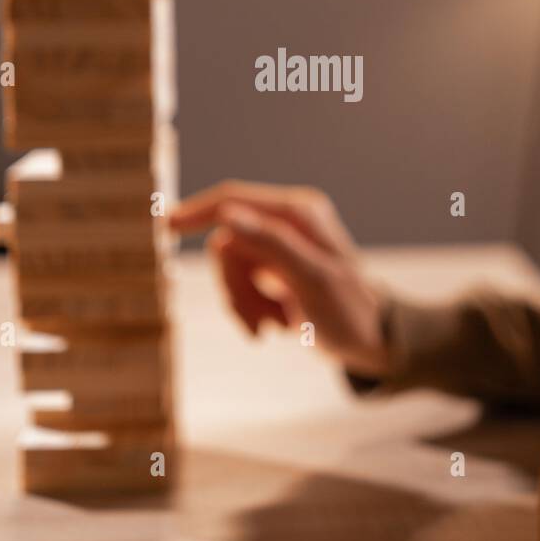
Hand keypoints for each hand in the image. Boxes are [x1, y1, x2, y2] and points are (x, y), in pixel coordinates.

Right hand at [169, 180, 391, 377]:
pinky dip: (249, 309)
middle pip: (226, 243)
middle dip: (234, 287)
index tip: (165, 226)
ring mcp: (279, 245)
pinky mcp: (274, 268)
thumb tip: (228, 215)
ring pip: (229, 268)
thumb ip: (272, 244)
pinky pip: (239, 284)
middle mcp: (286, 222)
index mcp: (298, 212)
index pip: (233, 199)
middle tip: (256, 323)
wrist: (373, 341)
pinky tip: (275, 326)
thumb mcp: (312, 279)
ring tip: (273, 327)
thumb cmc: (351, 310)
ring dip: (243, 303)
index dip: (196, 211)